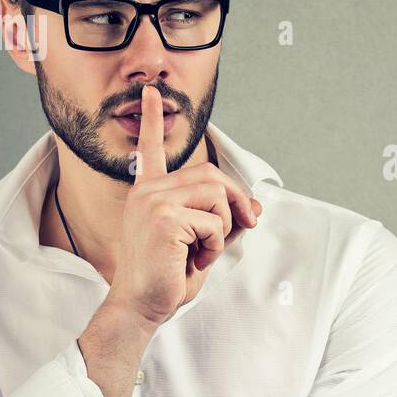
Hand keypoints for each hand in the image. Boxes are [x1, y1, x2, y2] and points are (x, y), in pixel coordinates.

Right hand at [106, 84, 262, 328]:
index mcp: (149, 192)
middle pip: (211, 176)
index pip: (152, 148)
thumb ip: (221, 218)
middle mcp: (147, 191)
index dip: (155, 119)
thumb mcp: (199, 241)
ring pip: (216, 198)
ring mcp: (153, 202)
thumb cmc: (168, 276)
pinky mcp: (164, 219)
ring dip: (224, 228)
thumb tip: (254, 206)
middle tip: (249, 223)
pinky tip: (194, 260)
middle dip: (237, 200)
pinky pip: (214, 223)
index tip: (152, 90)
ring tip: (203, 250)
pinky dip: (216, 245)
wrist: (142, 306)